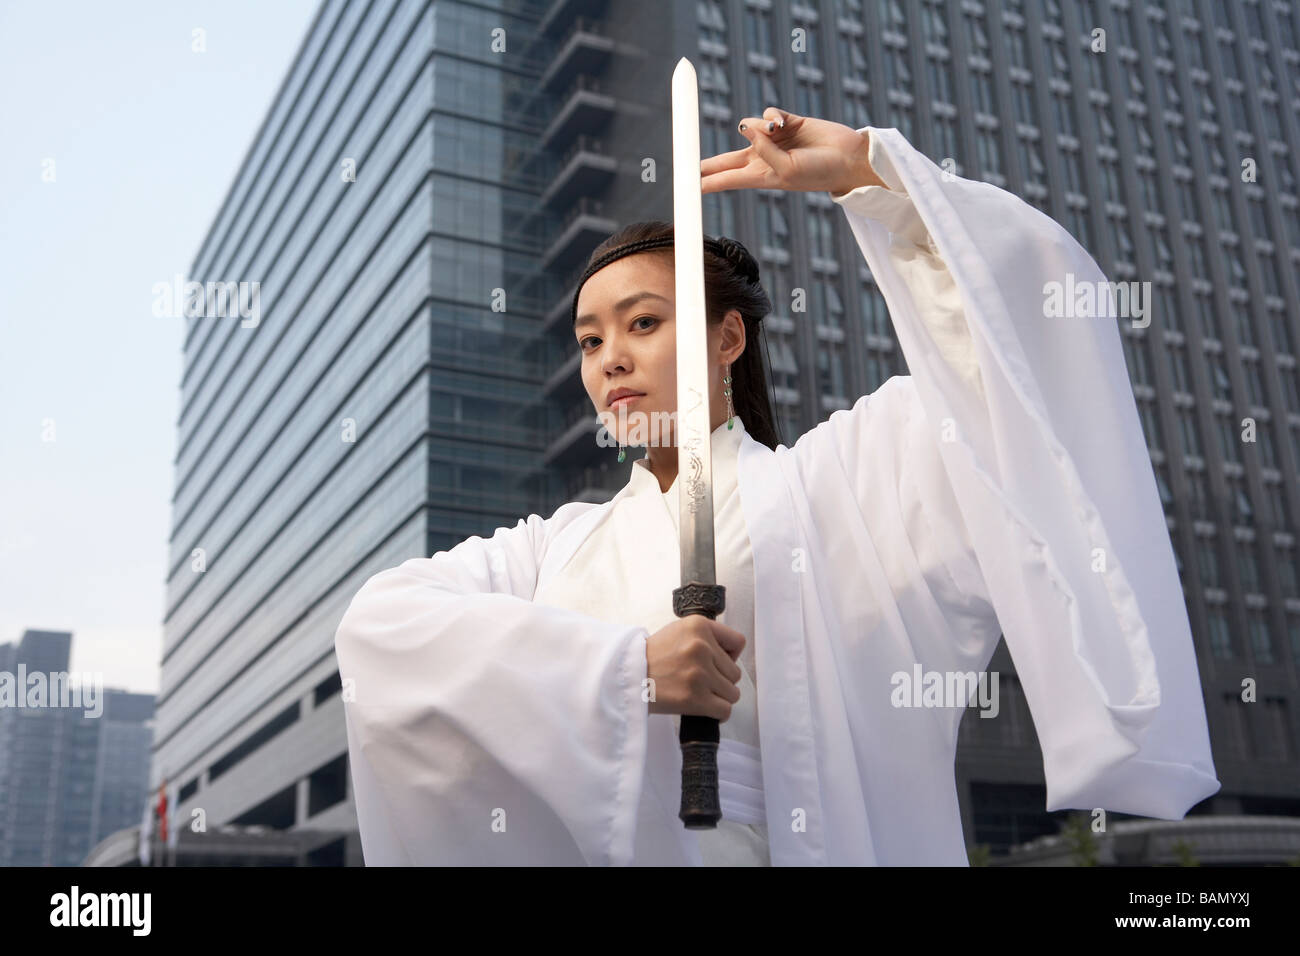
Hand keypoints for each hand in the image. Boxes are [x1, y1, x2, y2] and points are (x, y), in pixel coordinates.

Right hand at [645, 615, 745, 720]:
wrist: (628, 677)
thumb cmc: (652, 656)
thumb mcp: (679, 630)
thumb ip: (706, 636)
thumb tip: (731, 655)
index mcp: (699, 626)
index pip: (738, 642)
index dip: (731, 655)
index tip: (719, 662)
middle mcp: (701, 647)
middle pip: (735, 673)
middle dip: (722, 679)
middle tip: (701, 681)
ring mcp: (699, 673)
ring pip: (732, 693)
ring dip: (719, 697)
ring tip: (699, 694)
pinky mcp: (695, 698)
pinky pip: (725, 710)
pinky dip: (717, 713)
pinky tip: (704, 708)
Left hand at [700, 107, 885, 196]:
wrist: (846, 158)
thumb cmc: (817, 173)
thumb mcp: (785, 170)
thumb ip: (763, 150)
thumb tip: (746, 126)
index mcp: (758, 177)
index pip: (723, 180)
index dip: (703, 182)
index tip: (684, 187)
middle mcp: (761, 159)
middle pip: (724, 160)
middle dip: (706, 164)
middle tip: (685, 169)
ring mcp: (772, 140)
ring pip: (748, 126)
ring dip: (758, 126)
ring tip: (777, 133)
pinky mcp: (785, 122)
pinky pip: (766, 113)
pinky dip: (771, 116)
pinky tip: (781, 123)